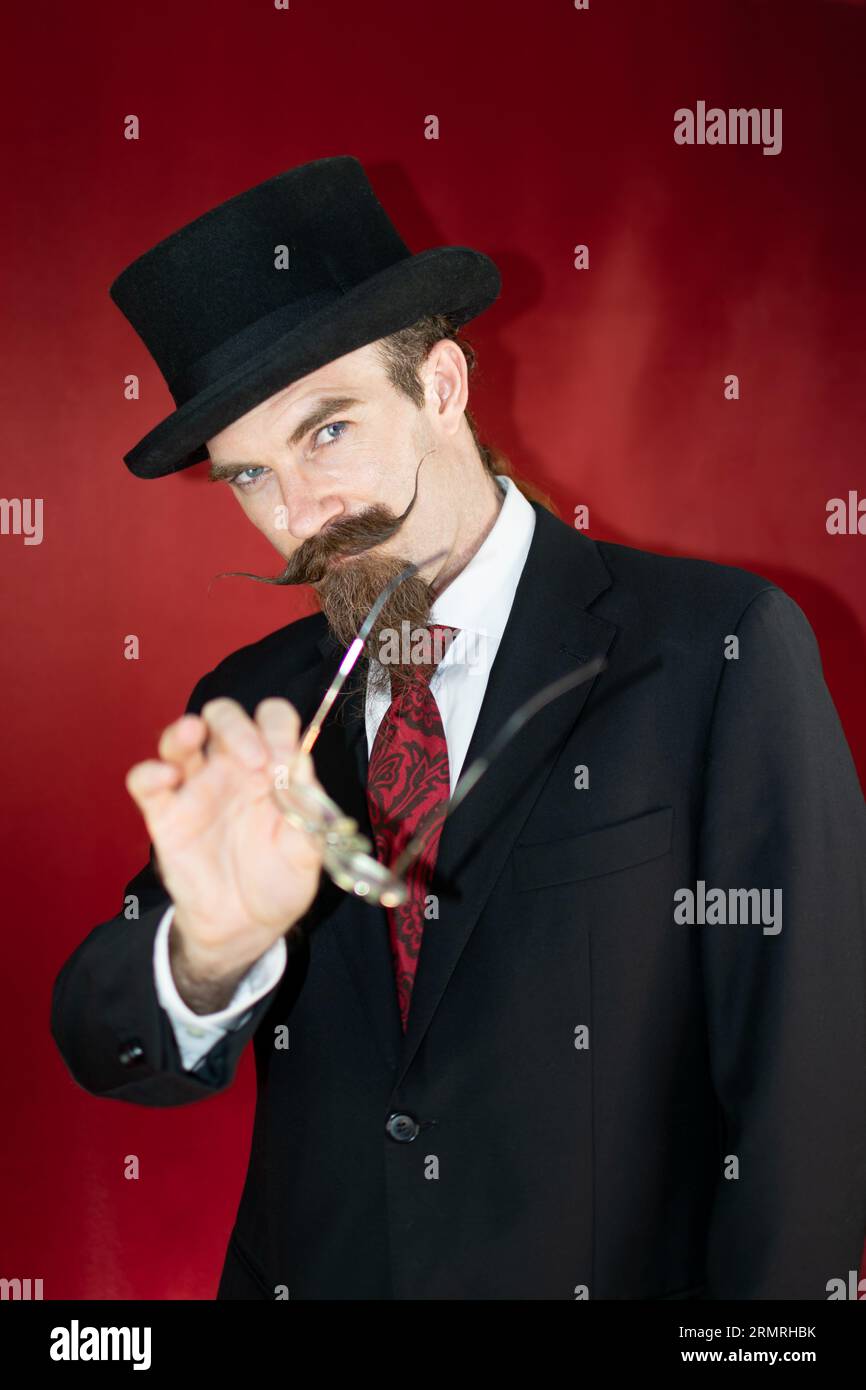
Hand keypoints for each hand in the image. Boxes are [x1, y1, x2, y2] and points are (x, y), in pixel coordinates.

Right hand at [126, 697, 323, 986]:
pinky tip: (166, 778)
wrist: (247, 926)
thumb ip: (308, 813)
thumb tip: (301, 770)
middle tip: (257, 761)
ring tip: (193, 734)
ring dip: (183, 730)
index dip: (279, 729)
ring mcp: (195, 789)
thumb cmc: (280, 880)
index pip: (272, 720)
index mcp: (270, 768)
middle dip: (237, 726)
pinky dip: (150, 773)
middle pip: (224, 717)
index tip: (288, 762)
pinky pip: (145, 782)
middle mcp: (231, 769)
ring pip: (178, 738)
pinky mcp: (166, 816)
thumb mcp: (308, 852)